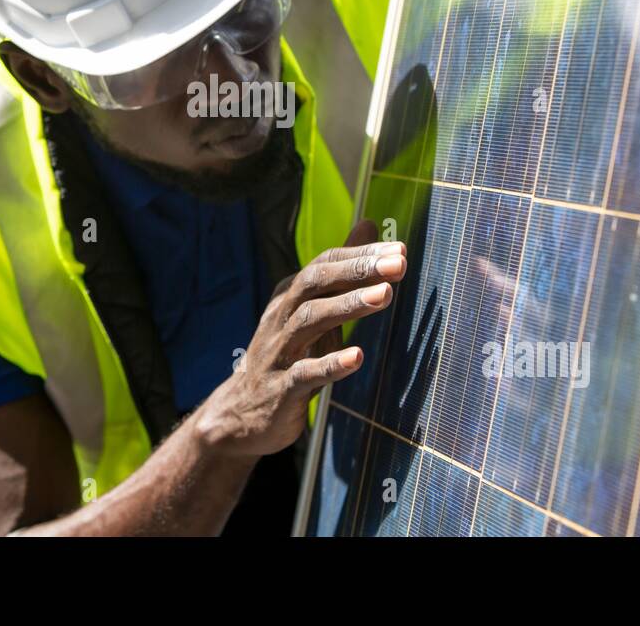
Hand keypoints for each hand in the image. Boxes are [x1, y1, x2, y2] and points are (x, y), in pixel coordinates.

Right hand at [196, 219, 406, 457]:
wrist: (240, 415)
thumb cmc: (285, 356)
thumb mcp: (311, 309)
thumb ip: (340, 270)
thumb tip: (367, 224)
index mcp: (290, 295)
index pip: (324, 263)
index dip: (360, 255)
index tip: (398, 251)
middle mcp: (282, 316)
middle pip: (316, 283)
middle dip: (357, 270)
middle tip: (398, 265)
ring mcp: (279, 352)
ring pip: (310, 320)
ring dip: (347, 306)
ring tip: (384, 296)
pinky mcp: (281, 389)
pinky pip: (304, 373)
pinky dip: (330, 364)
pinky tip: (358, 358)